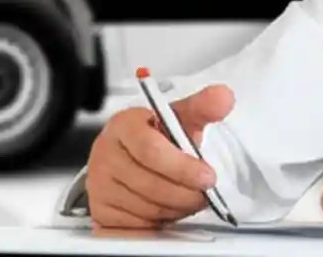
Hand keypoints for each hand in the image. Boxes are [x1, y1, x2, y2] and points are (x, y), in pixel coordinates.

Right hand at [85, 84, 234, 228]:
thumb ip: (202, 108)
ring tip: (187, 199)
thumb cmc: (156, 141)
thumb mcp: (178, 121)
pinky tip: (169, 209)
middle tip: (204, 194)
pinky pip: (138, 225)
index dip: (183, 167)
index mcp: (124, 125)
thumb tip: (223, 96)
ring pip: (147, 207)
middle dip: (186, 193)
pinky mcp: (100, 211)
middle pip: (150, 182)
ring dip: (176, 208)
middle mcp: (106, 152)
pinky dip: (160, 221)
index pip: (150, 149)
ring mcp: (100, 183)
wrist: (129, 163)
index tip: (207, 176)